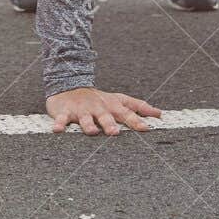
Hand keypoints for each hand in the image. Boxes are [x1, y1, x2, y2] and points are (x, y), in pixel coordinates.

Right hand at [46, 87, 160, 134]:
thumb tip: (160, 114)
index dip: (136, 120)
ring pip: (85, 118)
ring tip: (92, 131)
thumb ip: (138, 107)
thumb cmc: (98, 99)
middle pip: (105, 116)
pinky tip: (58, 130)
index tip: (146, 128)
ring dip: (88, 125)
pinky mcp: (65, 111)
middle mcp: (98, 107)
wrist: (69, 86)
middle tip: (115, 132)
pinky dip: (59, 124)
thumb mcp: (118, 100)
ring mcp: (81, 109)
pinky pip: (61, 119)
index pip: (126, 113)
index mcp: (111, 105)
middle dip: (110, 123)